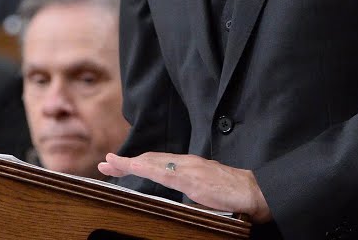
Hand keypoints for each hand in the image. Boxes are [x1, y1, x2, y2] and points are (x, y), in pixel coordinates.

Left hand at [99, 152, 271, 222]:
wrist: (252, 191)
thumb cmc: (232, 193)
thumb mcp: (205, 189)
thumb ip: (190, 188)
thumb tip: (179, 196)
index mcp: (188, 165)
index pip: (157, 162)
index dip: (136, 162)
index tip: (117, 164)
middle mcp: (186, 162)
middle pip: (150, 160)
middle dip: (126, 162)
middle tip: (105, 164)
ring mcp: (188, 168)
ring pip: (153, 162)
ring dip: (130, 163)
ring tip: (111, 164)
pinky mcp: (192, 178)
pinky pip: (164, 172)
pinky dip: (146, 168)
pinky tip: (133, 167)